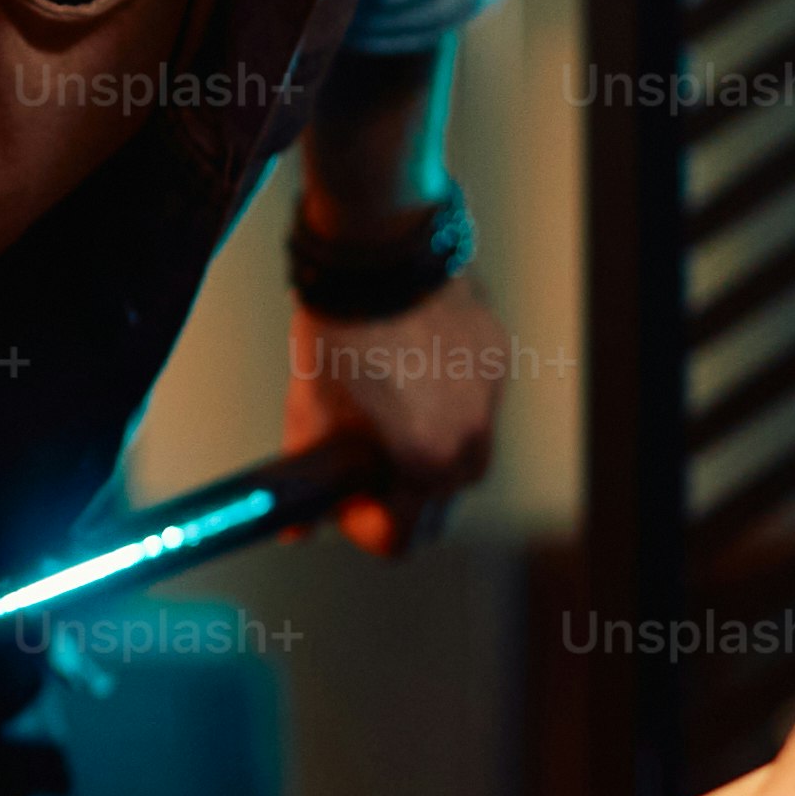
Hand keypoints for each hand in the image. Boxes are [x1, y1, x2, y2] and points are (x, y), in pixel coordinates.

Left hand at [285, 274, 504, 554]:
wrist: (376, 255)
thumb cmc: (338, 334)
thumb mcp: (308, 416)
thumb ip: (306, 482)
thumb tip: (295, 529)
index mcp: (424, 467)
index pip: (397, 539)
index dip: (360, 524)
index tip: (342, 499)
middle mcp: (470, 444)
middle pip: (434, 505)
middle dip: (395, 494)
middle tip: (359, 460)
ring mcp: (491, 402)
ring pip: (458, 456)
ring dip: (423, 449)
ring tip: (384, 406)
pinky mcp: (498, 362)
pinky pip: (473, 405)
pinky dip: (445, 402)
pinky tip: (409, 369)